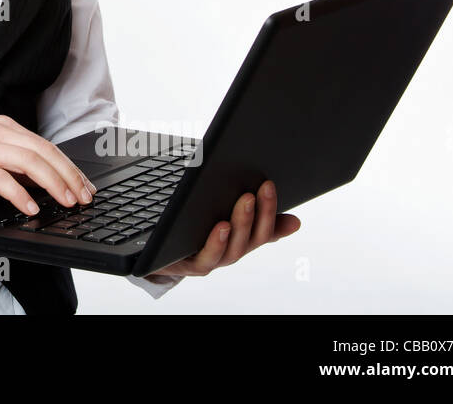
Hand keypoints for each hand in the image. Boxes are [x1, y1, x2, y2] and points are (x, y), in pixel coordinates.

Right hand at [0, 115, 96, 214]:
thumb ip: (13, 157)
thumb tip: (43, 177)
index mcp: (3, 126)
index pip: (46, 145)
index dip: (69, 166)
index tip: (85, 185)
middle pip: (44, 152)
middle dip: (69, 175)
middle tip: (84, 196)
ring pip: (29, 162)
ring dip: (53, 183)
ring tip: (66, 201)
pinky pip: (2, 179)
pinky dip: (21, 194)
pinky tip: (31, 207)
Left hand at [144, 179, 300, 281]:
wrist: (157, 255)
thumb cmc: (194, 233)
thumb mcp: (225, 221)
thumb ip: (253, 217)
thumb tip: (295, 222)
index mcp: (240, 241)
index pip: (265, 229)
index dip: (274, 210)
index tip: (273, 185)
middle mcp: (230, 253)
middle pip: (253, 237)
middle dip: (262, 211)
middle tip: (264, 187)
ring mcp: (213, 261)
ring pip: (234, 248)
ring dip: (243, 223)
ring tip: (246, 200)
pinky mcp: (192, 266)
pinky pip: (209, 258)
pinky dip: (218, 243)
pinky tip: (221, 226)